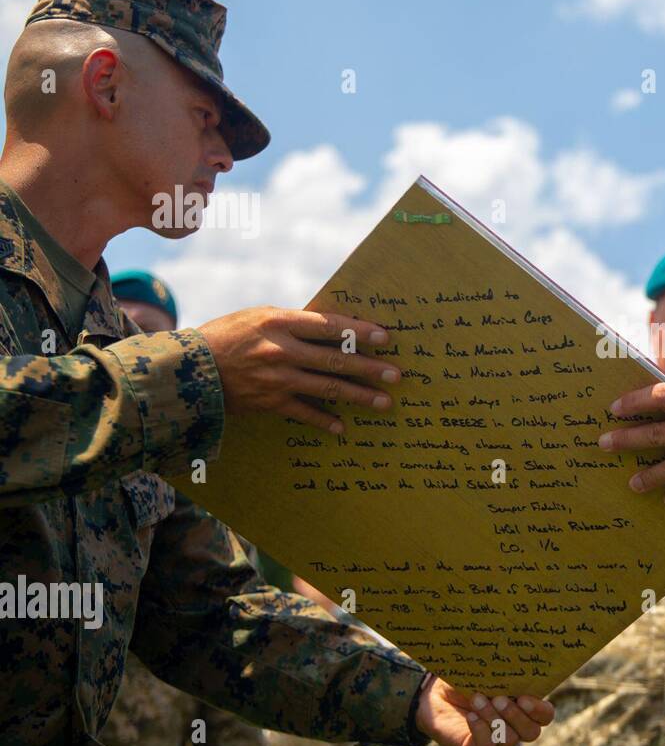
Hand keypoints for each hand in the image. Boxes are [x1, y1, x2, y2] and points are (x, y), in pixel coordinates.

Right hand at [197, 307, 399, 433]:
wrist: (186, 368)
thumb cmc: (228, 336)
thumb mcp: (259, 318)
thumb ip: (296, 324)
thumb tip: (336, 330)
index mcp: (279, 322)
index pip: (329, 326)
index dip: (359, 332)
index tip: (386, 337)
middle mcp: (280, 350)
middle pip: (335, 360)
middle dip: (370, 368)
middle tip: (397, 375)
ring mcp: (275, 378)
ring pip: (327, 388)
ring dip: (359, 396)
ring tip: (384, 402)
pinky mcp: (268, 402)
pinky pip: (304, 413)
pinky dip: (324, 420)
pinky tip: (343, 426)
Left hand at [416, 677, 554, 745]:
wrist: (436, 696)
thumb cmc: (465, 678)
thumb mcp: (483, 669)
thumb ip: (498, 667)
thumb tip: (508, 646)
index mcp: (523, 705)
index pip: (545, 715)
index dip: (540, 709)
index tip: (524, 697)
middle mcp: (515, 726)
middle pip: (532, 732)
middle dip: (516, 716)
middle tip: (498, 698)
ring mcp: (497, 739)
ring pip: (509, 739)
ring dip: (494, 718)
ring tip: (477, 699)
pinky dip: (480, 730)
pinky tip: (470, 716)